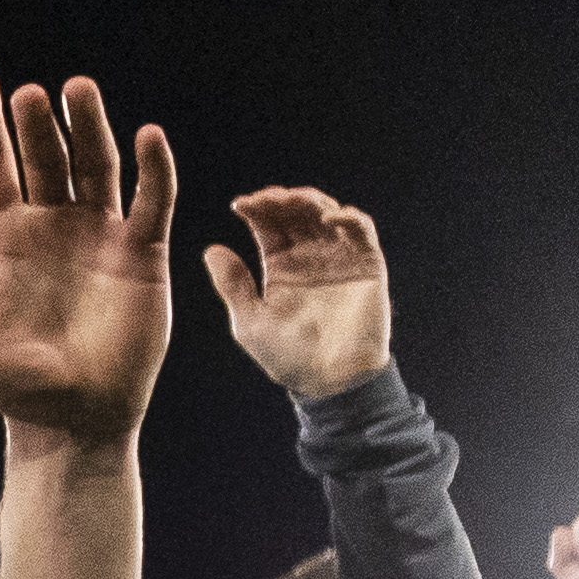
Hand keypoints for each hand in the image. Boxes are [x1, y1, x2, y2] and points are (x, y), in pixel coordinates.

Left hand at [0, 68, 177, 438]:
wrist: (70, 421)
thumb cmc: (7, 386)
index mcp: (5, 240)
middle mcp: (53, 228)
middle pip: (45, 158)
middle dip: (38, 123)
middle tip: (30, 93)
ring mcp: (99, 237)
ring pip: (95, 167)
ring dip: (88, 128)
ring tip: (77, 89)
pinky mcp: (142, 255)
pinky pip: (152, 200)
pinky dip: (153, 168)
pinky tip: (147, 135)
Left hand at [195, 187, 390, 397]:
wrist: (331, 380)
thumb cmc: (288, 358)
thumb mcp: (250, 322)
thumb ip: (233, 285)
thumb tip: (211, 250)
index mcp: (280, 266)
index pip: (268, 224)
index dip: (257, 209)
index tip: (240, 204)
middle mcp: (309, 256)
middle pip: (296, 213)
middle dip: (282, 199)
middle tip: (267, 198)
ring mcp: (339, 257)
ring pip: (326, 213)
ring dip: (311, 201)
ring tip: (294, 201)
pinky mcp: (367, 264)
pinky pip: (362, 231)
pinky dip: (349, 218)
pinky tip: (330, 218)